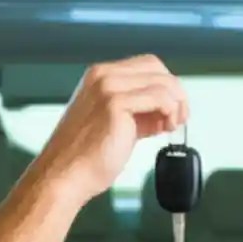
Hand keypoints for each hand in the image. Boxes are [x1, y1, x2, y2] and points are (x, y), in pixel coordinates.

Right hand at [31, 54, 187, 207]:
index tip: (171, 111)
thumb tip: (165, 110)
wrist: (64, 176)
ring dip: (176, 104)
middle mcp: (102, 75)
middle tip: (178, 118)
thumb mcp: (115, 123)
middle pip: (156, 68)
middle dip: (175, 92)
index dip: (165, 86)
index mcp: (99, 76)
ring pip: (162, 82)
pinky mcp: (115, 103)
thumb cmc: (86, 157)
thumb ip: (138, 112)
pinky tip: (164, 128)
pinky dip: (170, 111)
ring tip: (171, 126)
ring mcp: (108, 87)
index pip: (146, 66)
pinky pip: (160, 97)